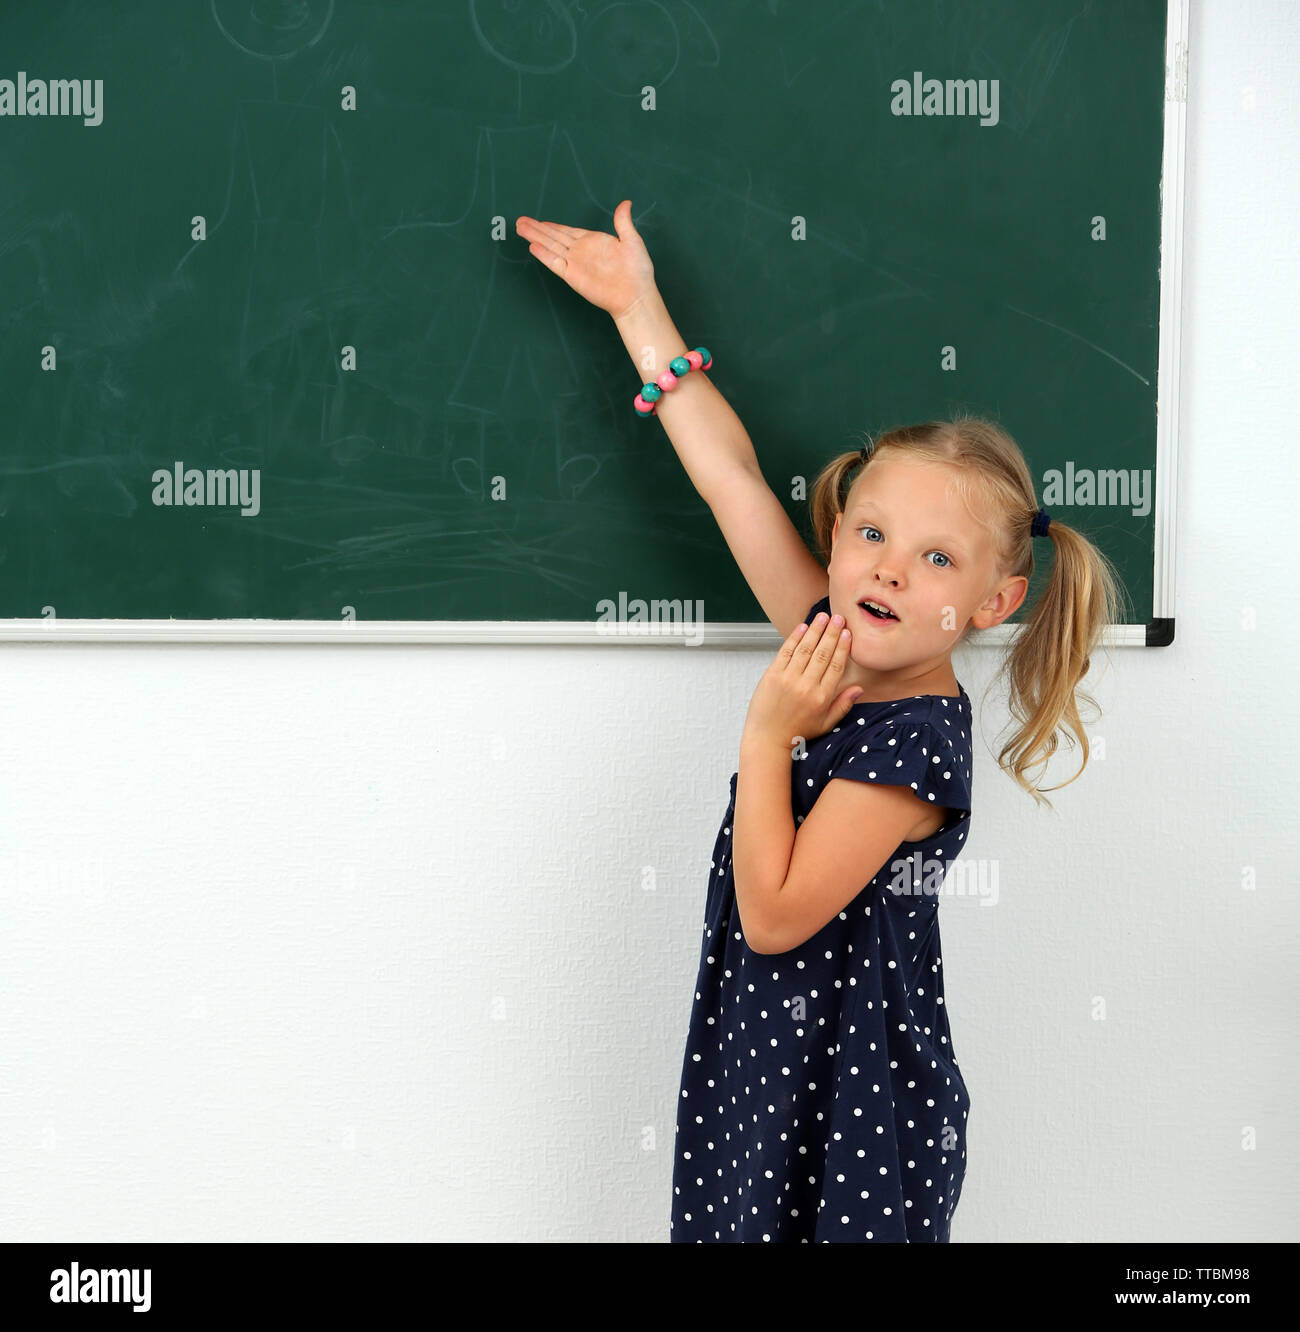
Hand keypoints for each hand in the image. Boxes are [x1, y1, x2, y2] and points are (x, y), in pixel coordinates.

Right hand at [515, 200, 655, 318]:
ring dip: (535, 237)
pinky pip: (555, 262)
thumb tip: (625, 203)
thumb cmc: (638, 271)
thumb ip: (623, 222)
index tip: (539, 221)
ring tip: (520, 228)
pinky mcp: (573, 276)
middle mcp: (581, 251)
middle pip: (554, 236)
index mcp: (593, 241)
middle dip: (537, 228)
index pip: (567, 231)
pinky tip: (532, 246)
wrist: (636, 295)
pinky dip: (543, 254)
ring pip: (550, 246)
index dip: (552, 226)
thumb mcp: (632, 240)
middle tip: (520, 220)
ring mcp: (575, 263)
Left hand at [742, 613, 861, 752]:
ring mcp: (788, 679)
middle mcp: (806, 686)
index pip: (835, 666)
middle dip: (832, 633)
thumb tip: (859, 688)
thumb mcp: (825, 724)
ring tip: (823, 616)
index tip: (848, 633)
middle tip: (839, 617)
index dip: (842, 647)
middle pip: (822, 653)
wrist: (767, 740)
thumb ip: (843, 705)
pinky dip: (795, 638)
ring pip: (805, 649)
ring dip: (815, 630)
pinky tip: (803, 627)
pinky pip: (786, 652)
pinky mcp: (772, 675)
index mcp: (821, 698)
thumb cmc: (797, 733)